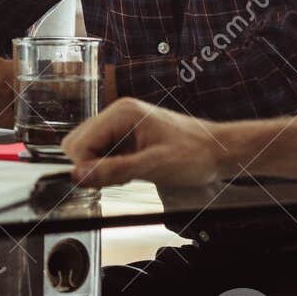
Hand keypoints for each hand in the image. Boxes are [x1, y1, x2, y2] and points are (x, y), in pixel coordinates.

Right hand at [63, 98, 228, 187]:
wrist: (217, 151)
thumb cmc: (194, 154)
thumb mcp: (154, 166)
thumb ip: (114, 170)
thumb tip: (79, 175)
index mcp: (121, 113)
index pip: (78, 143)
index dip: (85, 167)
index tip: (103, 182)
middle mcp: (117, 114)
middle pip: (78, 144)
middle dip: (91, 166)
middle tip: (118, 177)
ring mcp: (121, 124)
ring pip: (89, 149)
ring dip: (100, 167)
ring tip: (129, 174)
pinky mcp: (127, 136)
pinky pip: (103, 152)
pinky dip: (110, 166)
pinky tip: (131, 171)